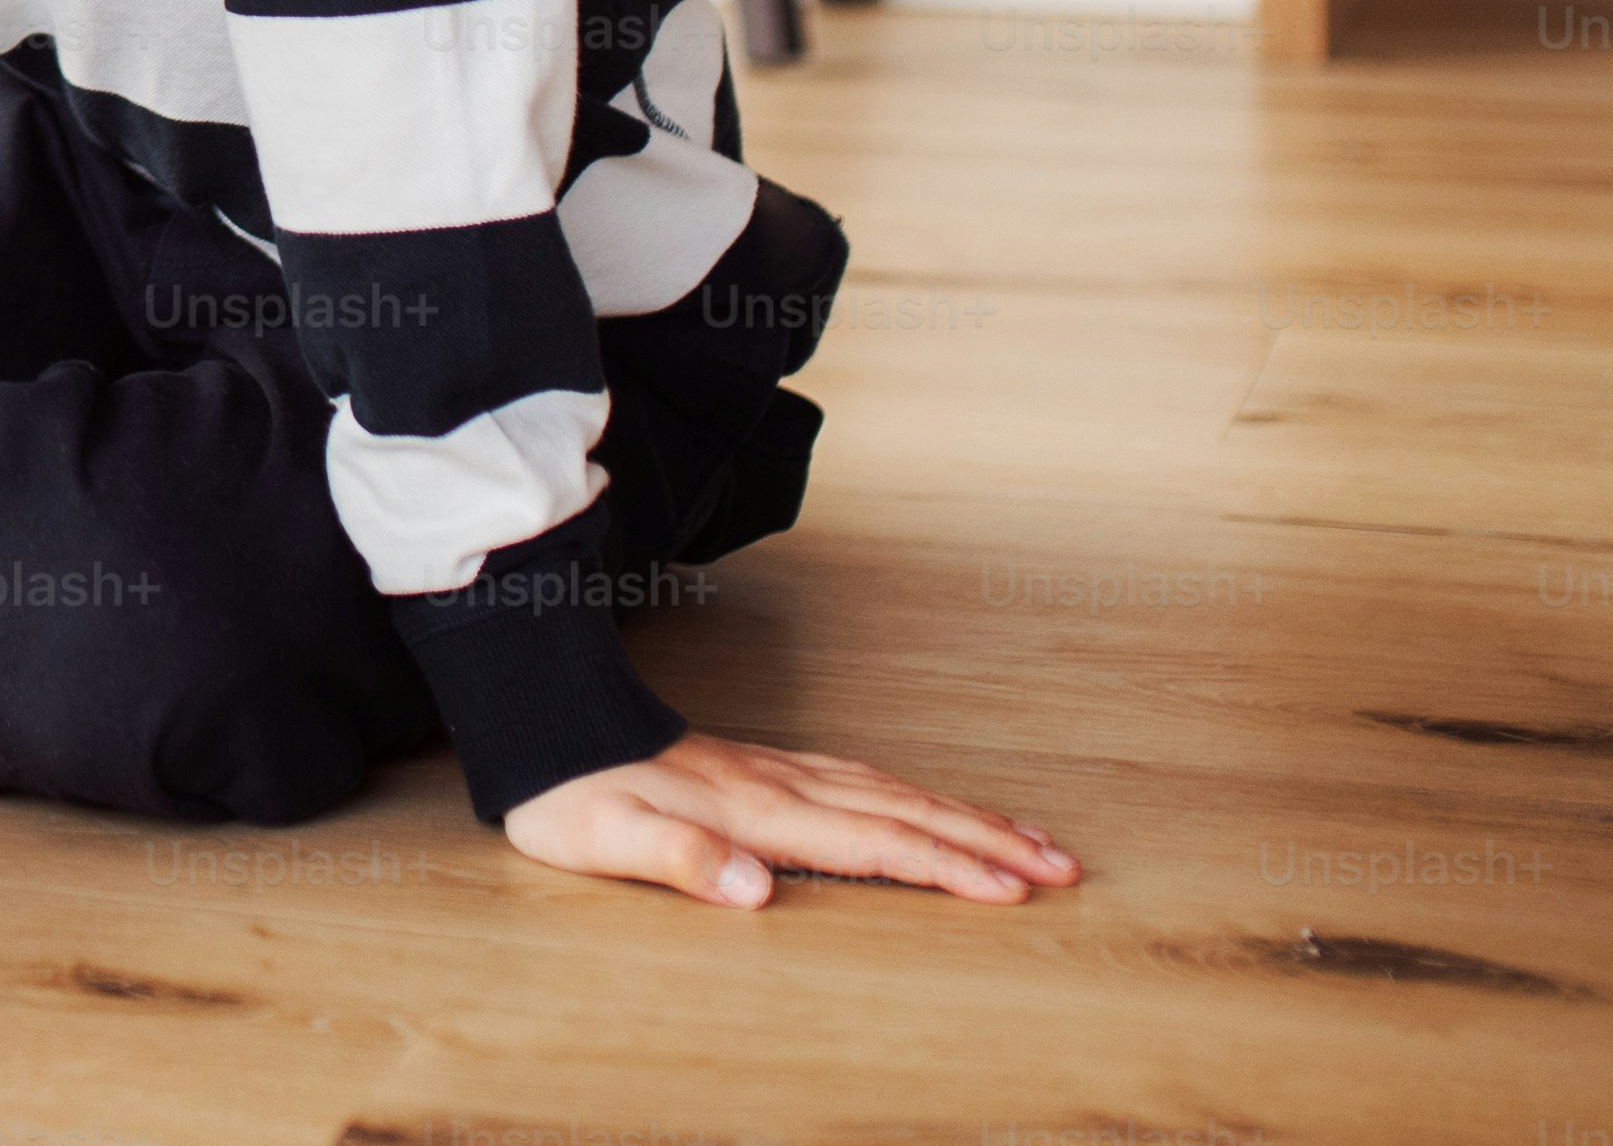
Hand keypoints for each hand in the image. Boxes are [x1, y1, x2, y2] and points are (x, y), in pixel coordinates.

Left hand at [501, 733, 1076, 907]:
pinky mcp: (766, 768)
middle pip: (906, 811)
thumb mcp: (607, 838)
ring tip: (1030, 838)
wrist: (547, 721)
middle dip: (990, 841)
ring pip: (895, 791)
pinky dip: (917, 796)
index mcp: (758, 810)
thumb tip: (757, 889)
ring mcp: (778, 770)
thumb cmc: (571, 791)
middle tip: (1065, 867)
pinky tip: (933, 805)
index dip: (946, 866)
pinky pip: (866, 780)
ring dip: (967, 815)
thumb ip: (682, 859)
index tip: (1013, 892)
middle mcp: (782, 785)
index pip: (874, 842)